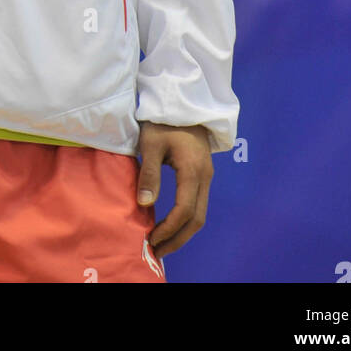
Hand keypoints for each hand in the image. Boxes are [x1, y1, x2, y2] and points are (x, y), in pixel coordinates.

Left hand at [136, 121, 213, 258]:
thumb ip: (149, 173)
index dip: (168, 229)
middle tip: (157, 251)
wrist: (182, 99)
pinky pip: (198, 203)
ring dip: (183, 231)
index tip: (150, 239)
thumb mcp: (150, 143)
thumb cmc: (163, 120)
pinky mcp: (203, 172)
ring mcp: (207, 175)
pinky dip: (186, 219)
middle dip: (177, 238)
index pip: (184, 211)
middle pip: (197, 218)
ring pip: (200, 213)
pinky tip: (171, 223)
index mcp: (193, 170)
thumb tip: (144, 204)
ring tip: (162, 242)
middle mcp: (205, 177)